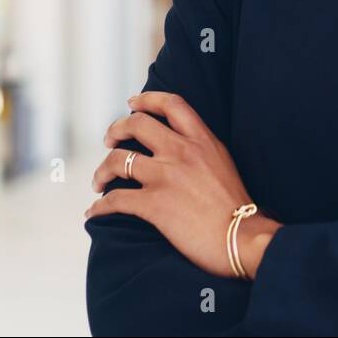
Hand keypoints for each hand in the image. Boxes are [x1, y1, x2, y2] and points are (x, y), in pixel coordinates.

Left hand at [84, 91, 281, 278]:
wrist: (243, 238)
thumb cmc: (236, 207)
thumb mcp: (223, 164)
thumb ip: (201, 149)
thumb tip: (181, 145)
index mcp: (201, 140)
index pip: (171, 104)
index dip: (146, 99)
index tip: (132, 103)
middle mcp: (181, 152)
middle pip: (136, 124)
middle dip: (116, 130)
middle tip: (110, 141)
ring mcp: (166, 176)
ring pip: (118, 160)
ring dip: (102, 171)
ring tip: (98, 182)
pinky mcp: (154, 204)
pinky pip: (115, 199)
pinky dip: (100, 206)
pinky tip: (94, 212)